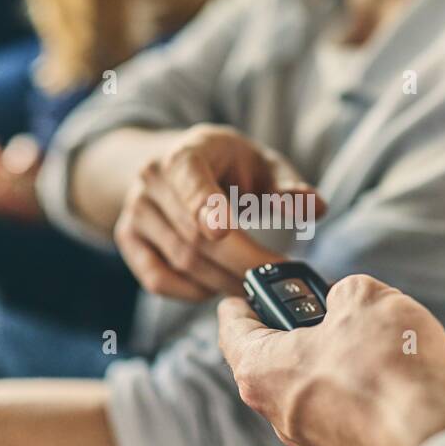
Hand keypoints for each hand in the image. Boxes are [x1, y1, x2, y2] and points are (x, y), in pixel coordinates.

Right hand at [114, 125, 325, 301]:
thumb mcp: (261, 163)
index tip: (223, 231)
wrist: (176, 165)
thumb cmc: (229, 165)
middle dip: (240, 262)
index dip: (204, 204)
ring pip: (181, 261)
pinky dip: (189, 293)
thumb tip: (316, 206)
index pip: (189, 177)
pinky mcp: (128, 239)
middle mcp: (151, 181)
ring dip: (222, 282)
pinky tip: (216, 289)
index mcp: (185, 153)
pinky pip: (157, 279)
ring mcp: (135, 211)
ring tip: (254, 287)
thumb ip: (288, 186)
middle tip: (274, 281)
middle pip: (195, 234)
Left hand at [217, 275, 444, 445]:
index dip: (240, 305)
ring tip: (373, 337)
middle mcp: (280, 412)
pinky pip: (348, 412)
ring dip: (337, 361)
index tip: (241, 297)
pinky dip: (364, 391)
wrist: (429, 439)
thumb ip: (346, 292)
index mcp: (263, 371)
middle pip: (276, 361)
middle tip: (322, 306)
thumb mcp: (364, 298)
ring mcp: (316, 439)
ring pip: (315, 388)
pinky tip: (395, 374)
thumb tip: (349, 302)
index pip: (233, 332)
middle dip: (299, 330)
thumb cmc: (387, 374)